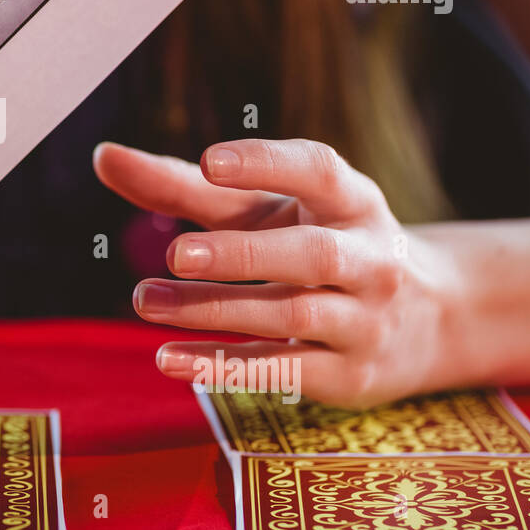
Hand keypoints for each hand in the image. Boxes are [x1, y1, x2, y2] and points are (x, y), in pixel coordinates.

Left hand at [94, 139, 463, 407]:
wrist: (425, 319)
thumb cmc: (317, 242)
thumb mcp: (264, 211)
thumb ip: (186, 185)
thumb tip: (104, 156)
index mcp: (350, 200)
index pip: (317, 170)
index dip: (266, 163)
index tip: (210, 161)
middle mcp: (369, 256)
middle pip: (308, 254)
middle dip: (240, 254)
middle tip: (175, 253)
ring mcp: (365, 318)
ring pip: (290, 313)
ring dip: (214, 311)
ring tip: (143, 300)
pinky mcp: (349, 373)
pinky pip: (284, 370)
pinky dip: (225, 368)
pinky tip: (168, 360)